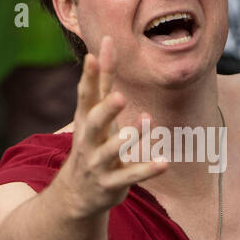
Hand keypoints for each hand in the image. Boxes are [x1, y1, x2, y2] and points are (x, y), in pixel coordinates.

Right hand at [60, 35, 166, 217]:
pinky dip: (147, 169)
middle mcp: (88, 140)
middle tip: (120, 97)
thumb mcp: (94, 115)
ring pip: (112, 151)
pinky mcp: (111, 183)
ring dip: (129, 137)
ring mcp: (98, 163)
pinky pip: (130, 176)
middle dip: (106, 111)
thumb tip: (105, 45)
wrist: (76, 194)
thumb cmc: (92, 145)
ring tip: (146, 121)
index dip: (90, 76)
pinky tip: (164, 162)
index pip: (87, 95)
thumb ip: (102, 84)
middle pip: (94, 123)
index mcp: (85, 120)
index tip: (94, 55)